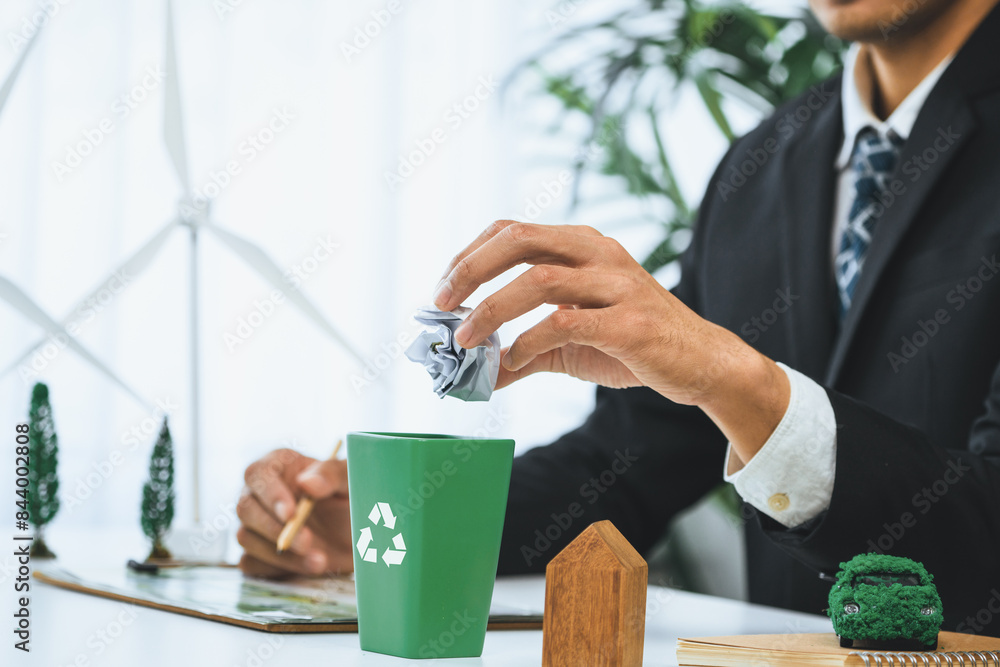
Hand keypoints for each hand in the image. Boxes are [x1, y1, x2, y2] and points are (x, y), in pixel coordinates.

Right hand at [236, 448, 353, 577]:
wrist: (358, 534)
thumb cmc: (350, 497)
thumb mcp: (349, 480)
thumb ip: (331, 474)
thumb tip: (306, 483)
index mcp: (278, 466)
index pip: (257, 474)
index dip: (270, 494)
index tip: (291, 514)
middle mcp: (261, 494)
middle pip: (245, 508)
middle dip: (275, 529)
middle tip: (307, 543)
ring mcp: (256, 524)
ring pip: (246, 538)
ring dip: (281, 555)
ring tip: (319, 561)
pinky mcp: (257, 552)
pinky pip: (250, 563)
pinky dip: (277, 570)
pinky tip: (306, 567)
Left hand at [432, 220, 789, 458]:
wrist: (700, 364)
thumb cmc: (633, 345)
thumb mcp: (571, 344)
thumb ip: (525, 352)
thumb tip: (478, 374)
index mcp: (583, 246)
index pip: (513, 230)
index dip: (469, 254)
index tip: (442, 288)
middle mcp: (599, 254)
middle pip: (521, 239)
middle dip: (470, 268)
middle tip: (440, 302)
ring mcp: (618, 284)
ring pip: (539, 278)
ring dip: (492, 310)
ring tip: (466, 340)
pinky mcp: (630, 322)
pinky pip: (566, 322)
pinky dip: (529, 341)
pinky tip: (513, 360)